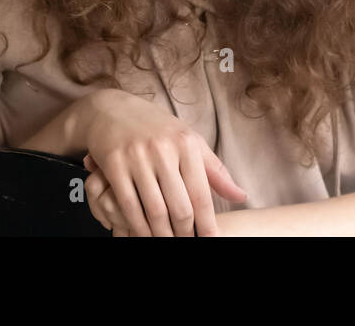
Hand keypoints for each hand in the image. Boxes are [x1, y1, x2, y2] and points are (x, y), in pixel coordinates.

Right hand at [81, 90, 246, 236]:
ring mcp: (137, 157)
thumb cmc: (157, 129)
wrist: (112, 109)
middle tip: (187, 245)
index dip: (208, 225)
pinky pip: (128, 204)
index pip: (201, 194)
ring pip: (154, 210)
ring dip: (162, 235)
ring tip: (167, 244)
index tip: (211, 241)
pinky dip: (137, 226)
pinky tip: (143, 235)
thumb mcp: (189, 141)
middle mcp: (163, 149)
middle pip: (179, 207)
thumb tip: (241, 197)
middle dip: (185, 234)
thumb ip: (215, 171)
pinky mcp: (114, 163)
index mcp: (187, 144)